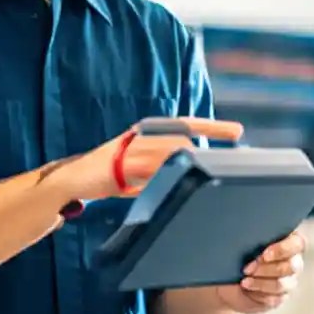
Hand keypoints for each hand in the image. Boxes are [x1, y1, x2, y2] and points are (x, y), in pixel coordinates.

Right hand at [45, 117, 243, 202]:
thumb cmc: (110, 173)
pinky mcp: (122, 165)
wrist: (76, 177)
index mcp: (150, 132)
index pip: (188, 124)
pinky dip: (161, 180)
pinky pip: (150, 172)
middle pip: (183, 144)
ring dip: (183, 169)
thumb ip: (163, 165)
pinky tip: (167, 188)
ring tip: (195, 183)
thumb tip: (191, 169)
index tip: (238, 131)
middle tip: (221, 173)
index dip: (214, 127)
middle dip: (203, 159)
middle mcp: (144, 136)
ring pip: (169, 156)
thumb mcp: (142, 168)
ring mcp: (132, 149)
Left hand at [215, 230, 305, 313]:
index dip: (282, 250)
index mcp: (288, 242)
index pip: (298, 244)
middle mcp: (293, 261)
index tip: (264, 255)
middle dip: (266, 268)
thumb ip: (253, 235)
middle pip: (291, 266)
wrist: (229, 280)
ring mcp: (289, 281)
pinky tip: (247, 288)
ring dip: (261, 282)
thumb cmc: (237, 255)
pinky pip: (275, 298)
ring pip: (282, 284)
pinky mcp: (281, 297)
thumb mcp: (243, 242)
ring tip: (244, 281)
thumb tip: (247, 226)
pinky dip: (259, 294)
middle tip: (247, 268)